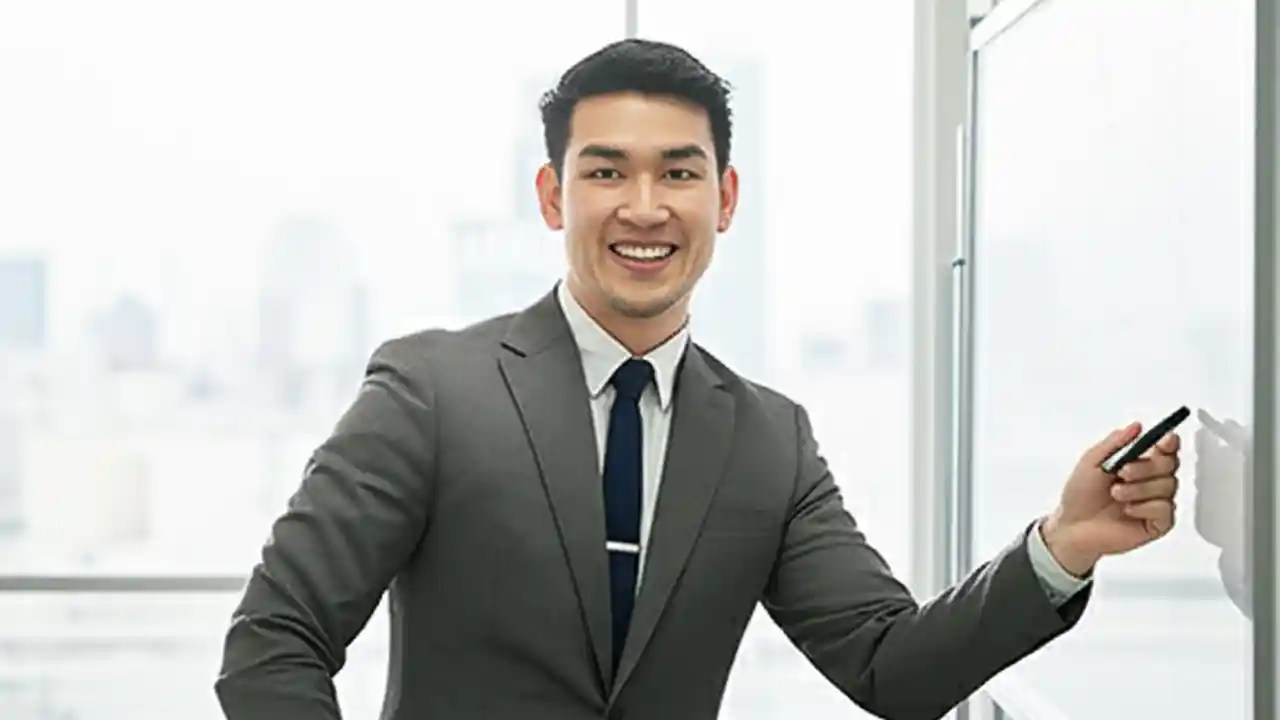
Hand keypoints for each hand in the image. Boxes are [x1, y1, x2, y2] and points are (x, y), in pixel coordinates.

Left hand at [1041, 422, 1180, 576]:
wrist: (1073, 526)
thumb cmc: (1080, 496)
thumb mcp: (1092, 462)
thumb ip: (1115, 443)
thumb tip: (1136, 426)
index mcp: (1138, 464)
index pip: (1164, 449)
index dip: (1169, 443)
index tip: (1166, 440)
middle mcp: (1150, 481)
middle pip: (1170, 465)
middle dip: (1146, 466)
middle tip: (1123, 472)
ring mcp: (1155, 502)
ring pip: (1167, 486)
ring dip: (1139, 488)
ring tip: (1116, 493)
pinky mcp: (1157, 523)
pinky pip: (1165, 510)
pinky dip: (1144, 507)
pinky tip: (1128, 510)